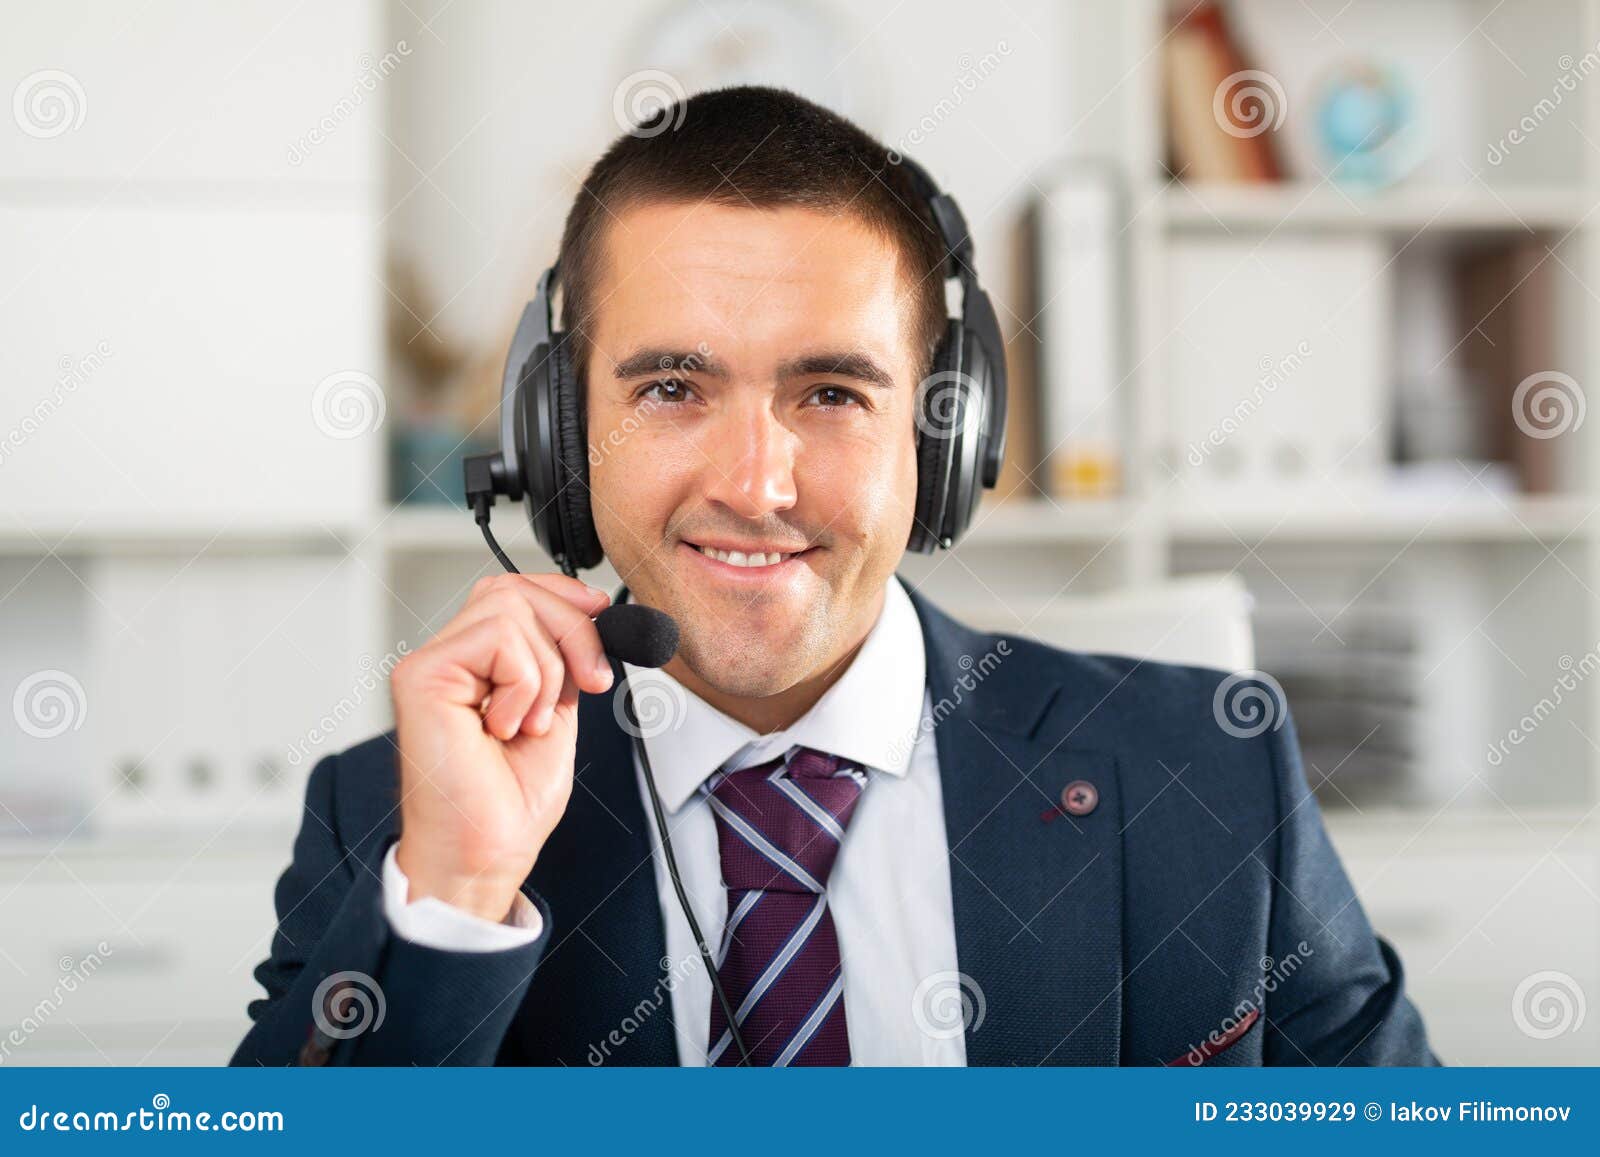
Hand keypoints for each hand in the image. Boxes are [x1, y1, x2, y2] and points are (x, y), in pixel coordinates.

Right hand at [389, 572, 614, 922]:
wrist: (486, 853)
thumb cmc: (509, 802)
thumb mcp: (557, 711)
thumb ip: (561, 660)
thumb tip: (591, 610)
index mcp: (476, 664)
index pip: (514, 591)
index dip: (564, 594)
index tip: (603, 619)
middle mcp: (448, 658)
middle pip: (515, 590)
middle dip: (572, 629)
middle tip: (590, 682)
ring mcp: (430, 664)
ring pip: (511, 609)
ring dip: (547, 671)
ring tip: (528, 724)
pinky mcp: (421, 676)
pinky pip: (499, 640)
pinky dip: (525, 685)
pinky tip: (503, 729)